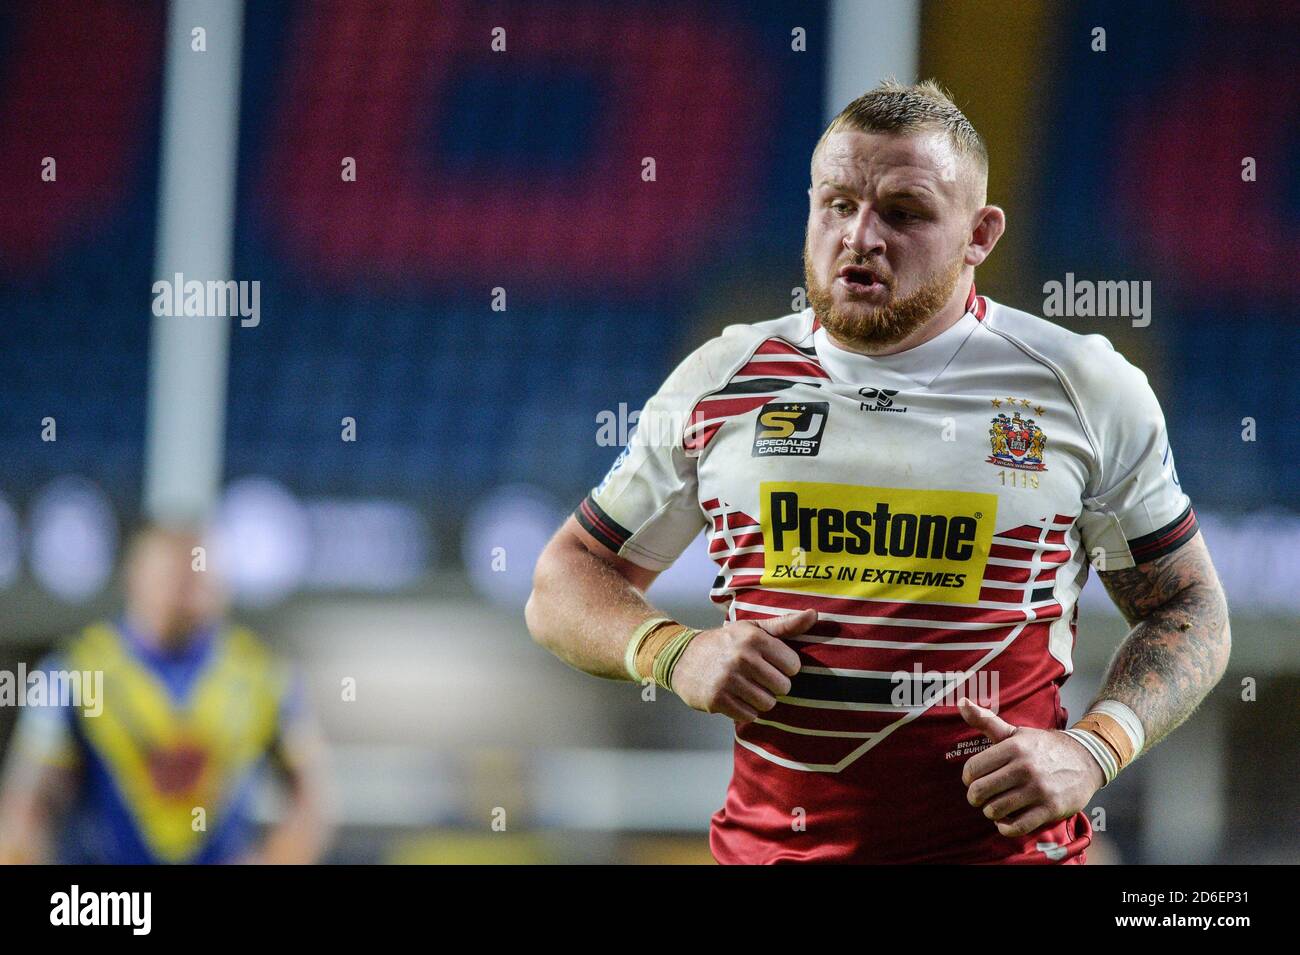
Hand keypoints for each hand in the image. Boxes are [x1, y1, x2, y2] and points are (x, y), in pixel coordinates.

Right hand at [669, 609, 813, 723]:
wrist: (681, 657)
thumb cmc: (724, 643)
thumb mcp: (752, 628)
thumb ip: (784, 624)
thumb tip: (814, 614)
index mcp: (754, 637)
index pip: (793, 665)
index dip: (784, 668)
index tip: (770, 664)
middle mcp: (742, 657)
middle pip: (783, 687)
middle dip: (773, 686)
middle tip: (757, 678)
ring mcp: (728, 679)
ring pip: (767, 704)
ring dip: (760, 700)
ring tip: (746, 688)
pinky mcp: (717, 700)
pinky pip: (749, 715)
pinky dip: (745, 711)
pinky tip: (735, 697)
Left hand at [958, 697, 1104, 838]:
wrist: (1085, 758)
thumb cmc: (1043, 746)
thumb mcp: (1015, 732)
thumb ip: (986, 721)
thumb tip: (961, 702)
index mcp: (1013, 747)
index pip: (973, 768)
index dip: (968, 778)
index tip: (973, 780)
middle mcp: (1024, 767)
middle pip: (981, 791)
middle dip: (975, 797)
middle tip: (980, 797)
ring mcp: (1038, 789)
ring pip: (996, 810)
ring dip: (990, 812)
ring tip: (995, 807)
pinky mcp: (1050, 808)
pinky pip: (1018, 826)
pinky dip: (1006, 828)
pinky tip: (1005, 822)